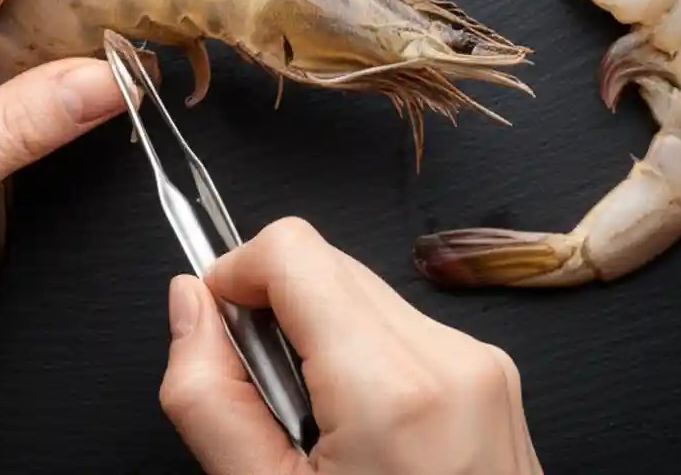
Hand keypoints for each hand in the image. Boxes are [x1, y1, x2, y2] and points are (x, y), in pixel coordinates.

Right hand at [159, 218, 541, 474]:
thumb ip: (208, 396)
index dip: (233, 277)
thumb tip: (190, 307)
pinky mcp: (490, 379)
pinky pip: (399, 327)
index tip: (217, 330)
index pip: (290, 248)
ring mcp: (481, 367)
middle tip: (266, 403)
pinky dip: (358, 357)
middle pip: (324, 263)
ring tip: (317, 429)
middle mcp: (450, 360)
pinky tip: (358, 432)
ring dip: (316, 337)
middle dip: (273, 314)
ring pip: (359, 291)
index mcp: (391, 388)